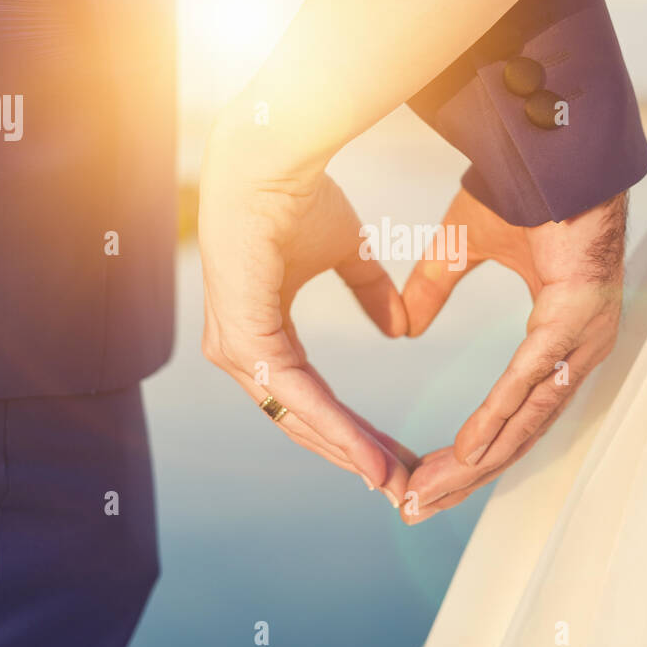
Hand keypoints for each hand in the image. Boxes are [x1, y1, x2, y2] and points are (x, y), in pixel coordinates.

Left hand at [197, 118, 417, 506]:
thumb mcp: (350, 254)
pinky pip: (297, 398)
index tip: (400, 454)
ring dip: (352, 456)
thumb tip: (399, 326)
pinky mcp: (244, 341)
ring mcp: (239, 351)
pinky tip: (371, 458)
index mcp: (264, 335)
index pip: (313, 400)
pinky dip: (338, 431)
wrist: (274, 158)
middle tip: (406, 488)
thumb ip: (371, 291)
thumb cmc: (301, 198)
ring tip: (397, 484)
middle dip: (359, 457)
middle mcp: (244, 353)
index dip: (357, 431)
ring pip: (302, 420)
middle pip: (307, 423)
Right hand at [400, 188, 627, 522]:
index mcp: (558, 339)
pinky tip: (468, 451)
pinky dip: (499, 418)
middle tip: (415, 508)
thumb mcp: (459, 247)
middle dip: (463, 477)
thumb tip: (404, 326)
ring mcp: (583, 337)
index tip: (419, 481)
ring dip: (475, 463)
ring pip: (526, 421)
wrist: (556, 141)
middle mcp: (576, 350)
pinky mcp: (577, 317)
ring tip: (429, 493)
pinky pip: (534, 380)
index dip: (466, 453)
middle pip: (518, 435)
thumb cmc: (524, 186)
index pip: (511, 415)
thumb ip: (433, 287)